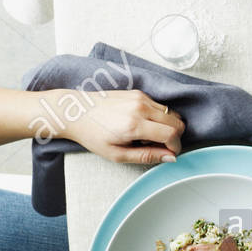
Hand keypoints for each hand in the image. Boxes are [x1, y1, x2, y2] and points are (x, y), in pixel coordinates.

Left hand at [59, 89, 183, 164]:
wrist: (74, 112)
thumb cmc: (92, 134)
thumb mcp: (117, 154)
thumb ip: (146, 156)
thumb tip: (169, 157)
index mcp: (134, 125)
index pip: (172, 134)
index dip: (175, 147)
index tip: (168, 153)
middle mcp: (140, 108)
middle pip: (177, 122)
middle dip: (174, 137)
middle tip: (158, 145)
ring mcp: (140, 98)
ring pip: (172, 113)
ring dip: (167, 127)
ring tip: (147, 134)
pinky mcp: (138, 93)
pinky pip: (161, 106)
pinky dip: (159, 118)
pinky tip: (142, 124)